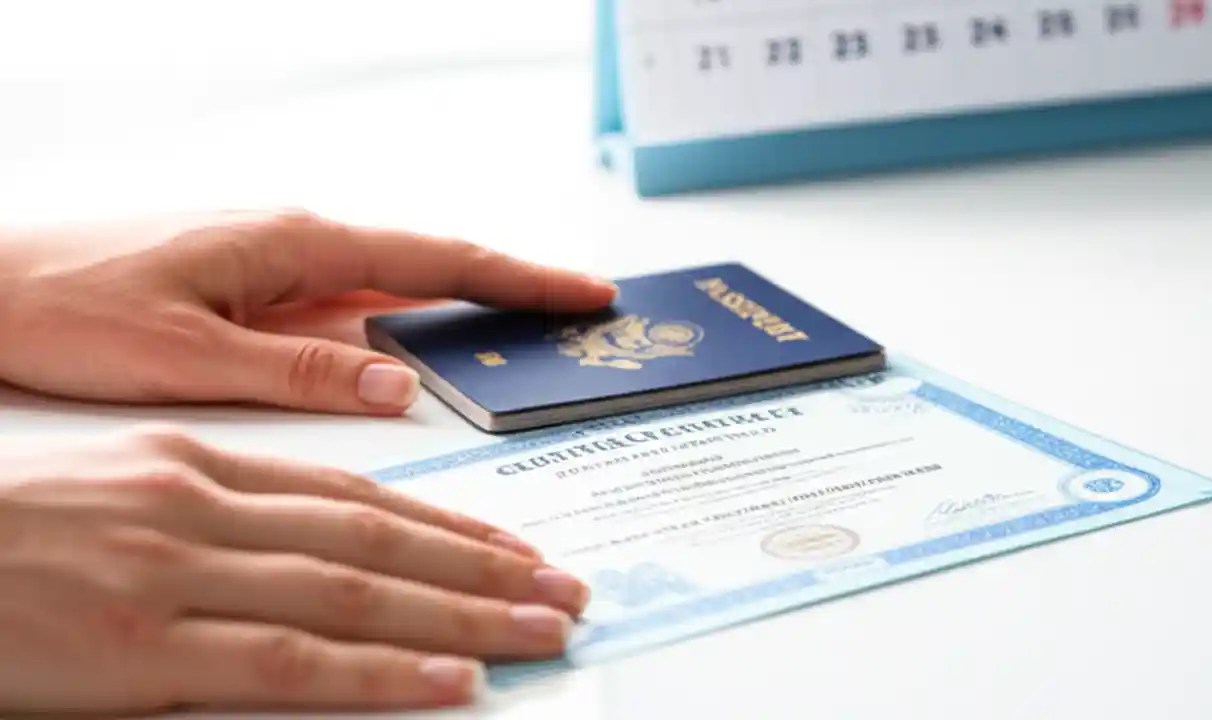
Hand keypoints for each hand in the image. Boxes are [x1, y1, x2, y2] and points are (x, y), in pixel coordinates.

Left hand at [0, 209, 615, 414]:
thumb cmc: (68, 308)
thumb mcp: (187, 354)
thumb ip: (300, 372)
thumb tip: (403, 384)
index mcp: (295, 245)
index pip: (438, 259)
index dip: (521, 278)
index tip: (586, 292)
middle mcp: (298, 245)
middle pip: (433, 267)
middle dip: (514, 289)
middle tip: (584, 316)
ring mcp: (281, 267)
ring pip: (398, 289)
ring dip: (465, 312)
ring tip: (530, 339)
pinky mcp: (260, 292)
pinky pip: (356, 310)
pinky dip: (407, 330)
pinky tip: (428, 356)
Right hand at [0, 427, 589, 713]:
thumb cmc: (2, 524)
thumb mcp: (117, 481)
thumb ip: (216, 500)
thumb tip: (311, 530)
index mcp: (197, 462)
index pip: (354, 495)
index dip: (445, 525)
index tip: (512, 549)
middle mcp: (202, 508)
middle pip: (377, 539)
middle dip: (484, 568)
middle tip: (564, 589)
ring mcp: (176, 574)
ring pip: (355, 592)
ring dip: (463, 614)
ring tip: (542, 630)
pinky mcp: (140, 648)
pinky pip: (289, 662)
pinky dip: (382, 672)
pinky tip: (452, 681)